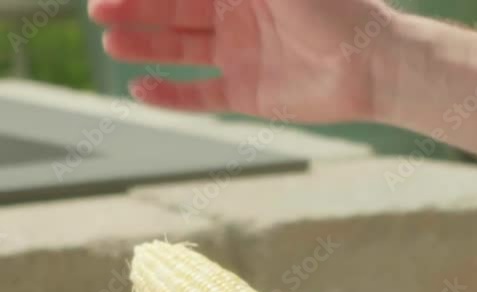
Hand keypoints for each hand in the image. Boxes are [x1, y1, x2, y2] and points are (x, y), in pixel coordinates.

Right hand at [88, 0, 396, 121]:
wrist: (375, 66)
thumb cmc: (333, 8)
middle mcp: (237, 17)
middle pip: (173, 12)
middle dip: (135, 10)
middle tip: (99, 13)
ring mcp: (241, 56)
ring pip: (180, 50)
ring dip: (145, 46)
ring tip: (112, 44)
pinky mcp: (248, 94)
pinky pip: (200, 94)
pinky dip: (171, 94)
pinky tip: (141, 88)